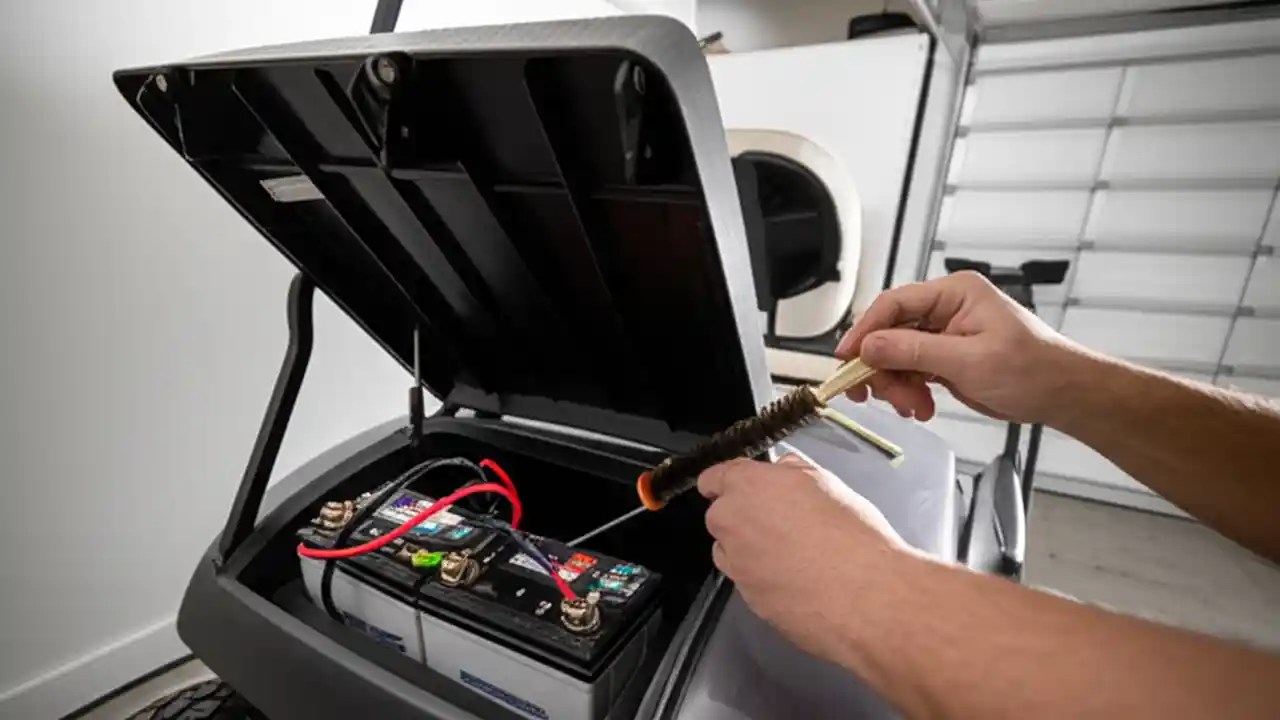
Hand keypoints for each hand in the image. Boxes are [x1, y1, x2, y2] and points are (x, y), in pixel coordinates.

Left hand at [699, 455, 913, 663]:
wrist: (866, 595)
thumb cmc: (853, 532)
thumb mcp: (828, 484)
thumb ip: (794, 472)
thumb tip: (783, 469)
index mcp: (748, 486)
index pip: (713, 479)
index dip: (725, 483)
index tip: (739, 489)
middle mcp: (732, 523)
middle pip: (719, 517)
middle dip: (741, 518)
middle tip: (781, 524)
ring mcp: (736, 565)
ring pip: (730, 553)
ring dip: (749, 551)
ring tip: (792, 557)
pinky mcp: (748, 600)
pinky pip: (749, 583)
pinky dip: (765, 580)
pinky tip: (799, 583)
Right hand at [835, 271, 1085, 424]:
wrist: (1061, 394)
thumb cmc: (1033, 369)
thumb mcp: (969, 360)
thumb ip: (915, 351)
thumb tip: (870, 346)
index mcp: (955, 294)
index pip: (894, 304)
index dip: (866, 331)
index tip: (847, 359)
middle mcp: (946, 309)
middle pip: (890, 332)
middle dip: (883, 368)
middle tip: (878, 395)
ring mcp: (944, 334)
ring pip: (896, 356)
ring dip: (897, 386)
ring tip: (913, 408)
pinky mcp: (945, 358)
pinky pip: (911, 371)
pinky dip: (909, 392)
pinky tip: (921, 407)